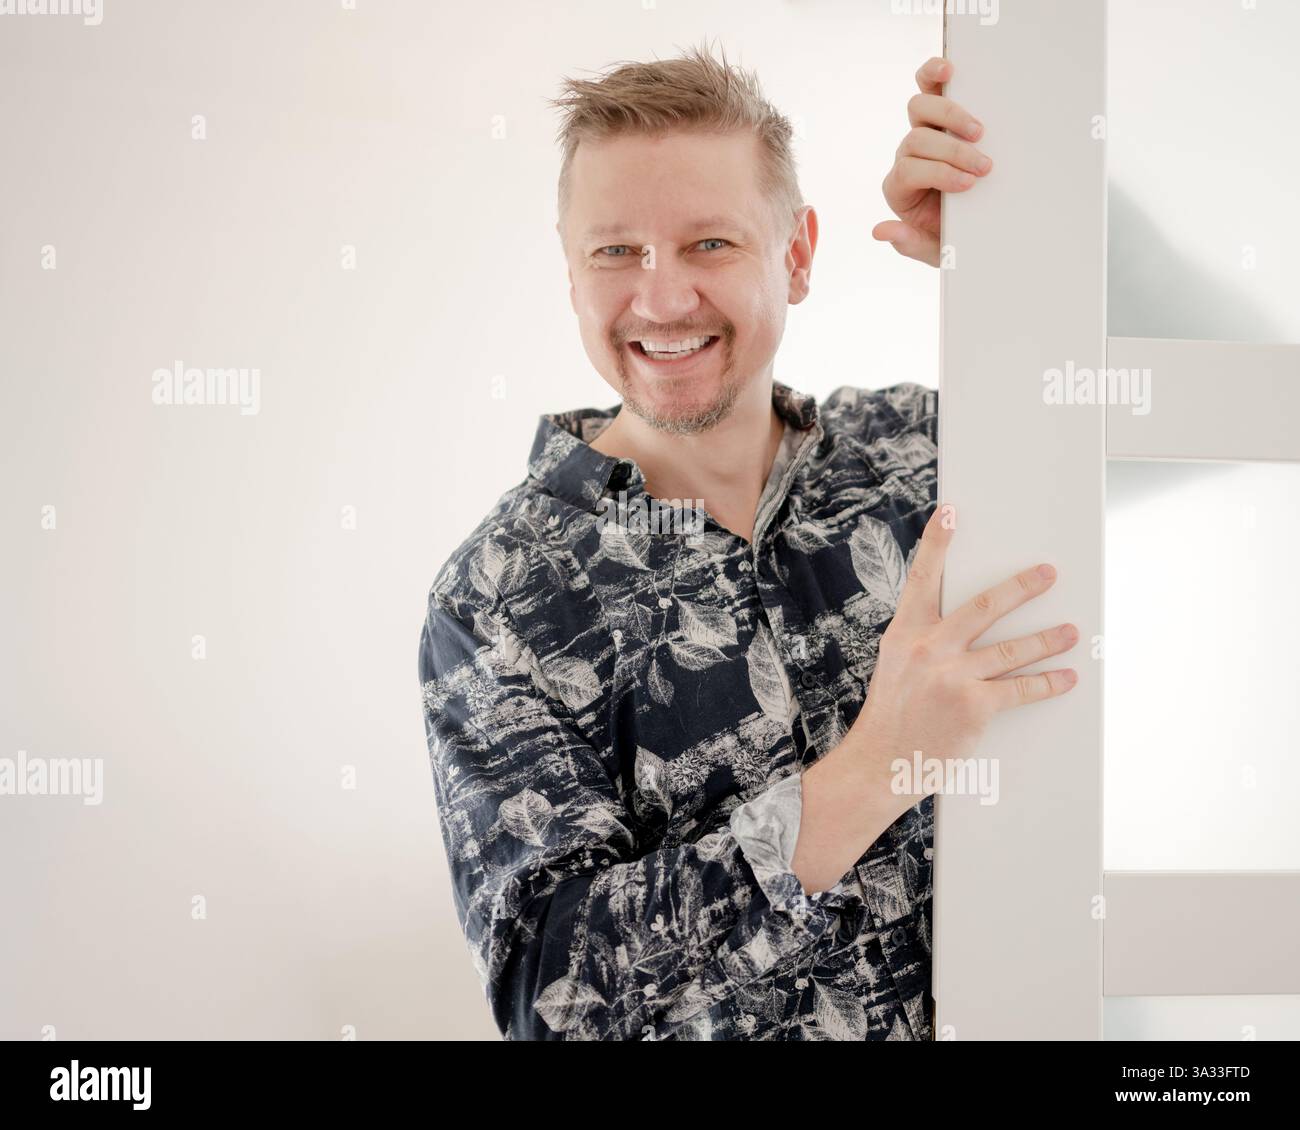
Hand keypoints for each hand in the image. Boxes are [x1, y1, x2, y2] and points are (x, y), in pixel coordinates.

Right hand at [853, 504, 1077, 799]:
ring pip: (1012, 648)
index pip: (922, 579)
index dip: (936, 544)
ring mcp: (952, 676)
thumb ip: (923, 641)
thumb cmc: (891, 715)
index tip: (949, 514)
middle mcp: (928, 648)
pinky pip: (1021, 689)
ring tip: (1069, 631)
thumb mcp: (895, 666)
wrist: (880, 762)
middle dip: (1021, 587)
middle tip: (1047, 574)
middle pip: (984, 606)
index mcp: (905, 634)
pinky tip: (1065, 676)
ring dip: (1047, 638)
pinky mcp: (974, 705)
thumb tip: (963, 625)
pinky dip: (1048, 683)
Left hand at [872, 57, 991, 266]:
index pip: (910, 171)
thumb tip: (880, 231)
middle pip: (916, 139)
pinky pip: (929, 86)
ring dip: (951, 115)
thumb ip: (908, 242)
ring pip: (919, 109)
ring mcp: (923, 132)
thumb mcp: (932, 249)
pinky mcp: (941, 114)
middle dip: (951, 151)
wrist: (973, 222)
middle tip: (982, 165)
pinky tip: (950, 69)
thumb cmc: (952, 234)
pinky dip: (934, 74)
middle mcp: (907, 156)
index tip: (969, 184)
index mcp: (900, 187)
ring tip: (979, 131)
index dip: (939, 174)